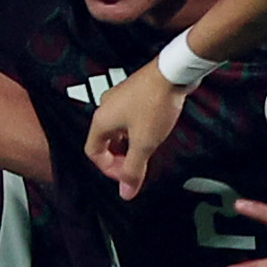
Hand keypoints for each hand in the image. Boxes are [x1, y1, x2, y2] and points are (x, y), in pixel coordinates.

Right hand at [85, 59, 191, 197]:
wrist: (173, 73)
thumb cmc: (155, 104)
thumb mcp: (144, 143)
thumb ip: (134, 169)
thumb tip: (126, 193)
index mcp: (101, 121)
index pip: (93, 153)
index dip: (108, 169)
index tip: (127, 175)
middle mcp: (105, 108)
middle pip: (104, 141)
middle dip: (119, 157)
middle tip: (136, 165)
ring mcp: (119, 98)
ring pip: (118, 129)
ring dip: (129, 143)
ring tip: (146, 150)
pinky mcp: (134, 93)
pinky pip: (129, 117)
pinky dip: (136, 129)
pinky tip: (153, 131)